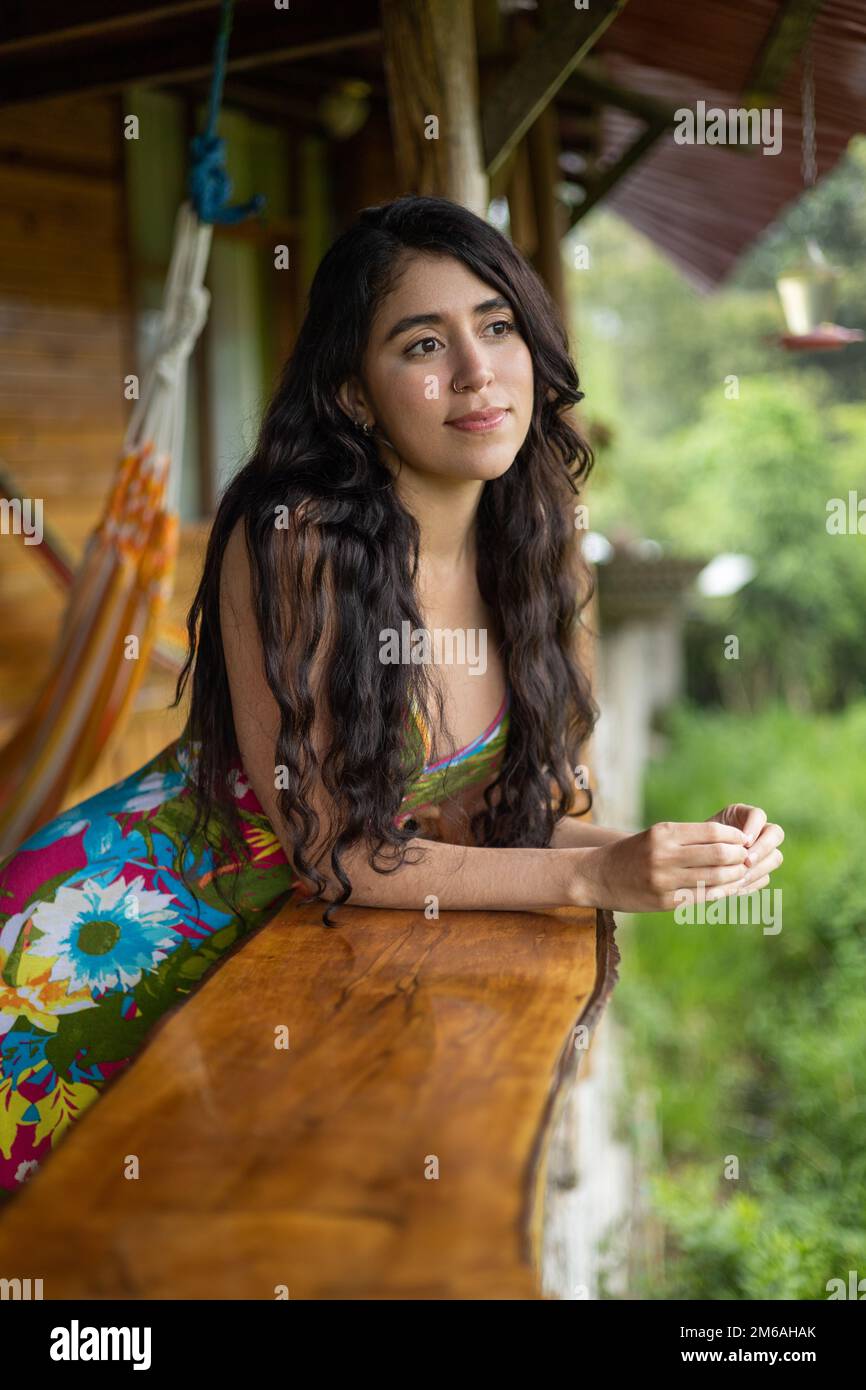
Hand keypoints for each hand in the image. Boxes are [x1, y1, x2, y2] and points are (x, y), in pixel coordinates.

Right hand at [579, 819, 751, 912]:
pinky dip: (720, 892)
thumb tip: (730, 841)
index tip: (744, 840)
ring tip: (741, 873)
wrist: (598, 876)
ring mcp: (665, 881)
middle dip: (740, 857)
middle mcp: (665, 855)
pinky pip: (702, 897)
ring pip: (715, 878)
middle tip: (748, 857)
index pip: (713, 833)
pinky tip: (728, 889)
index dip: (735, 837)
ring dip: (735, 876)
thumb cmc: (633, 852)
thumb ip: (689, 838)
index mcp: (664, 833)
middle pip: (719, 855)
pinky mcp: (665, 902)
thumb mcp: (656, 836)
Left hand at [704, 804, 784, 897]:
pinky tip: (736, 888)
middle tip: (746, 861)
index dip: (754, 827)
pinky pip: (765, 877)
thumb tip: (739, 846)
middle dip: (762, 849)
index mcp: (745, 816)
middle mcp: (759, 831)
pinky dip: (751, 883)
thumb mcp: (702, 834)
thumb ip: (717, 835)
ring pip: (775, 857)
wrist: (694, 861)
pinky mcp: (761, 871)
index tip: (743, 841)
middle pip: (776, 834)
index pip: (759, 815)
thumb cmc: (695, 842)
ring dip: (758, 868)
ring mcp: (764, 851)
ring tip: (740, 878)